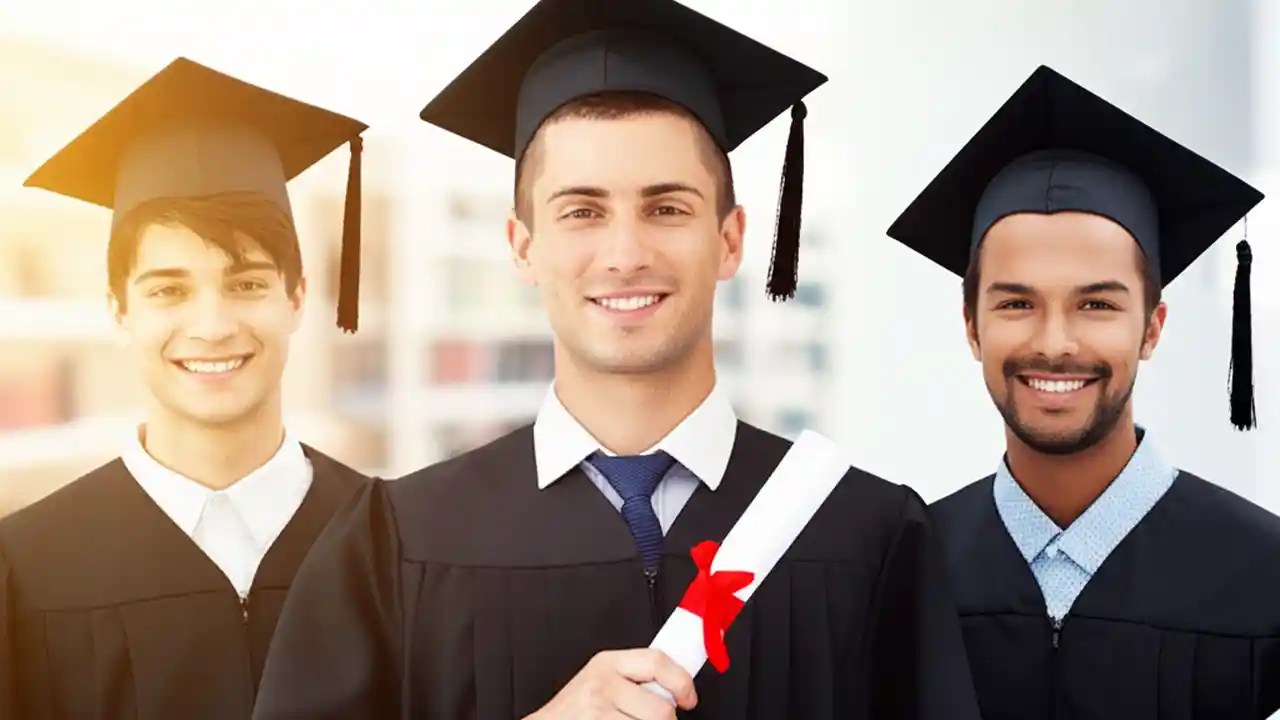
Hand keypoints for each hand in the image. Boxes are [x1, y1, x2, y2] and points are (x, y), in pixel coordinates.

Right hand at [527, 648, 696, 718]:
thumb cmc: (577, 707)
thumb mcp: (603, 679)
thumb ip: (635, 677)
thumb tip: (678, 687)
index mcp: (607, 663)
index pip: (657, 661)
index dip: (682, 682)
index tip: (689, 698)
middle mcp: (601, 685)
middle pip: (661, 709)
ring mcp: (597, 713)